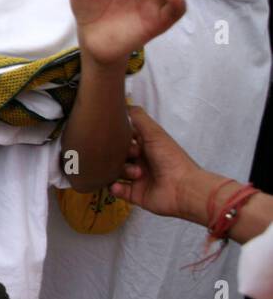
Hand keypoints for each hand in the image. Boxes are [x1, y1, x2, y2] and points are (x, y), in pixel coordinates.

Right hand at [110, 105, 206, 222]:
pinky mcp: (134, 194)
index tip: (118, 137)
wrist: (183, 188)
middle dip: (117, 155)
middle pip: (117, 156)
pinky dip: (114, 187)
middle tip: (128, 156)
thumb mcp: (155, 133)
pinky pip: (116, 190)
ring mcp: (136, 178)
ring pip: (115, 172)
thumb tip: (124, 104)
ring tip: (136, 174)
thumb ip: (139, 118)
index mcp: (146, 147)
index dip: (119, 138)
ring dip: (120, 171)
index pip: (124, 140)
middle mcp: (140, 161)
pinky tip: (118, 185)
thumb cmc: (170, 158)